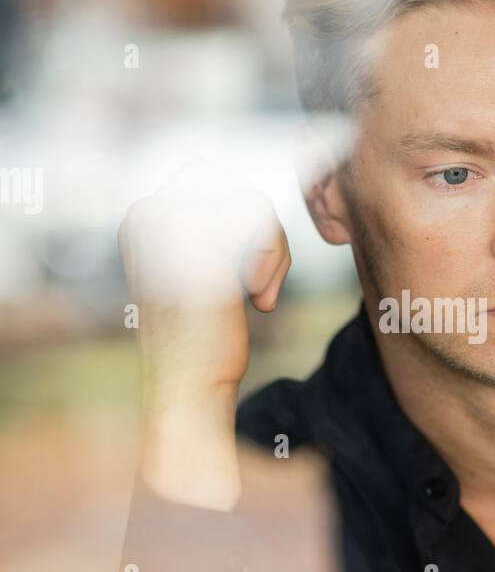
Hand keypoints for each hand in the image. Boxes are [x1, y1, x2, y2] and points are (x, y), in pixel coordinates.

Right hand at [119, 159, 290, 507]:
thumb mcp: (201, 269)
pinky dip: (275, 262)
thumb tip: (232, 181)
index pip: (215, 181)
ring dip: (274, 251)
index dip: (248, 225)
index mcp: (142, 216)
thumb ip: (213, 225)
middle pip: (238, 188)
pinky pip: (264, 224)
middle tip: (264, 286)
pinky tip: (259, 302)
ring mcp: (172, 228)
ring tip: (263, 295)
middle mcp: (148, 213)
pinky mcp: (203, 249)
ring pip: (256, 203)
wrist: (188, 390)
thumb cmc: (200, 338)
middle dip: (265, 235)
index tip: (249, 274)